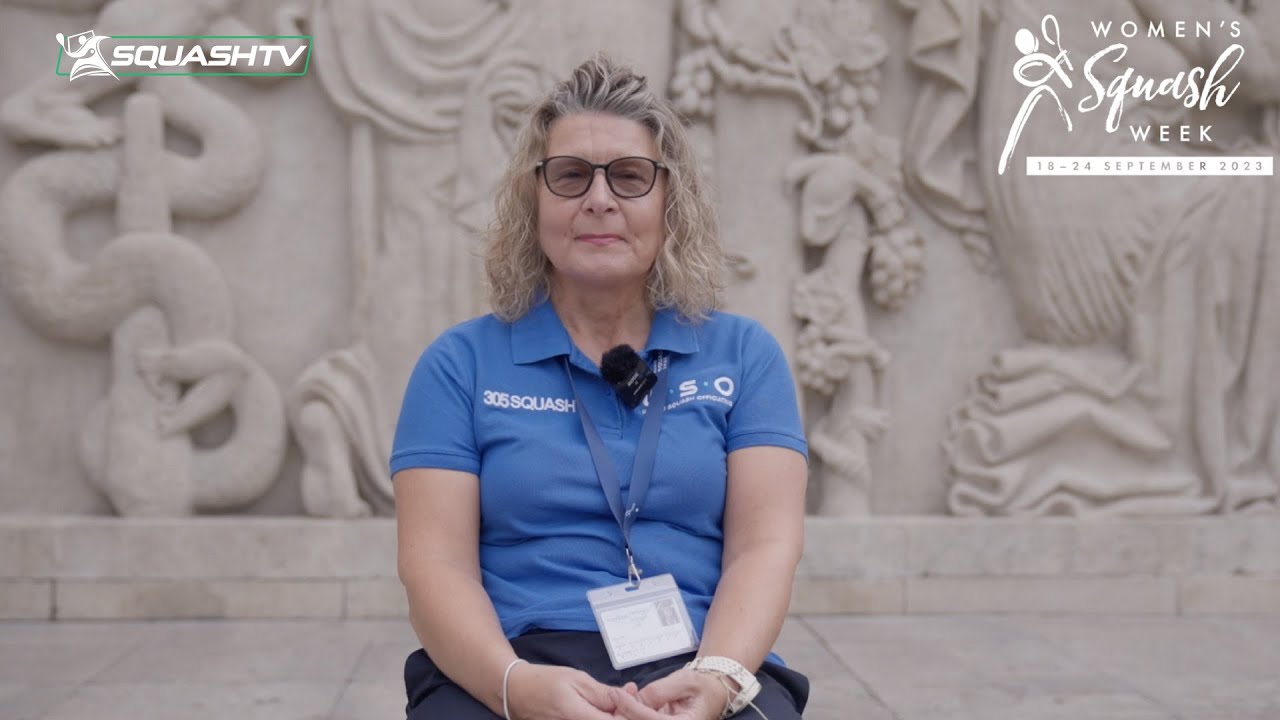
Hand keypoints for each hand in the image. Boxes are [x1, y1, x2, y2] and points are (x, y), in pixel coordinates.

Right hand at [505, 662, 622, 719]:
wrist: (516, 693)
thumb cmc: (546, 682)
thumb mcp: (577, 679)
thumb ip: (603, 693)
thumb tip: (628, 698)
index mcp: (579, 717)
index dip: (628, 714)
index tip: (630, 701)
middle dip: (620, 716)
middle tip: (621, 701)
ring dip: (608, 718)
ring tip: (608, 707)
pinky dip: (597, 719)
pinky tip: (597, 712)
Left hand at [609, 668, 727, 719]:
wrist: (711, 695)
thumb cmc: (700, 687)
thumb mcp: (684, 681)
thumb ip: (660, 691)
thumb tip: (635, 699)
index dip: (630, 707)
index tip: (614, 693)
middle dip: (623, 715)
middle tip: (612, 697)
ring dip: (624, 714)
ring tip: (617, 698)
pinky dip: (628, 713)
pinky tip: (623, 702)